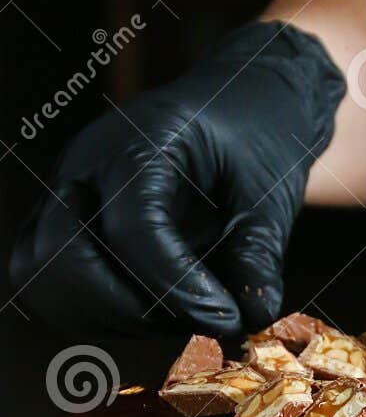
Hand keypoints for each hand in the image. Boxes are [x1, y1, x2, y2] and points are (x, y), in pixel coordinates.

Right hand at [10, 21, 344, 336]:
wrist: (241, 99)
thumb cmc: (258, 133)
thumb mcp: (270, 193)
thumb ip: (257, 255)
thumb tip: (252, 317)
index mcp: (138, 144)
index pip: (131, 232)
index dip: (177, 290)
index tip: (227, 318)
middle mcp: (87, 166)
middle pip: (63, 257)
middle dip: (130, 308)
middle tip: (198, 317)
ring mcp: (69, 192)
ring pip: (44, 276)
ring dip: (109, 314)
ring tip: (179, 312)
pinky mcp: (67, 220)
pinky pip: (52, 280)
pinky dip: (96, 309)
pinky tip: (155, 308)